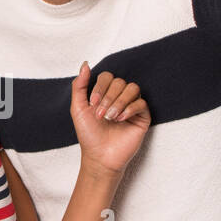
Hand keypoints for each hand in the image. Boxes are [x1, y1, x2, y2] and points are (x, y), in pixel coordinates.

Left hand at [69, 62, 151, 176]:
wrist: (99, 156)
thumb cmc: (89, 135)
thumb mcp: (78, 108)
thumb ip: (79, 86)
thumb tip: (85, 64)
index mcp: (105, 93)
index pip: (107, 76)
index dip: (99, 87)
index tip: (92, 104)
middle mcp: (119, 97)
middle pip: (119, 81)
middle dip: (108, 97)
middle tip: (101, 115)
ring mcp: (131, 106)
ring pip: (132, 88)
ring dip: (119, 102)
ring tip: (111, 118)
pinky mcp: (142, 117)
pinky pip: (142, 103)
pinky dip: (130, 109)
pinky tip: (121, 119)